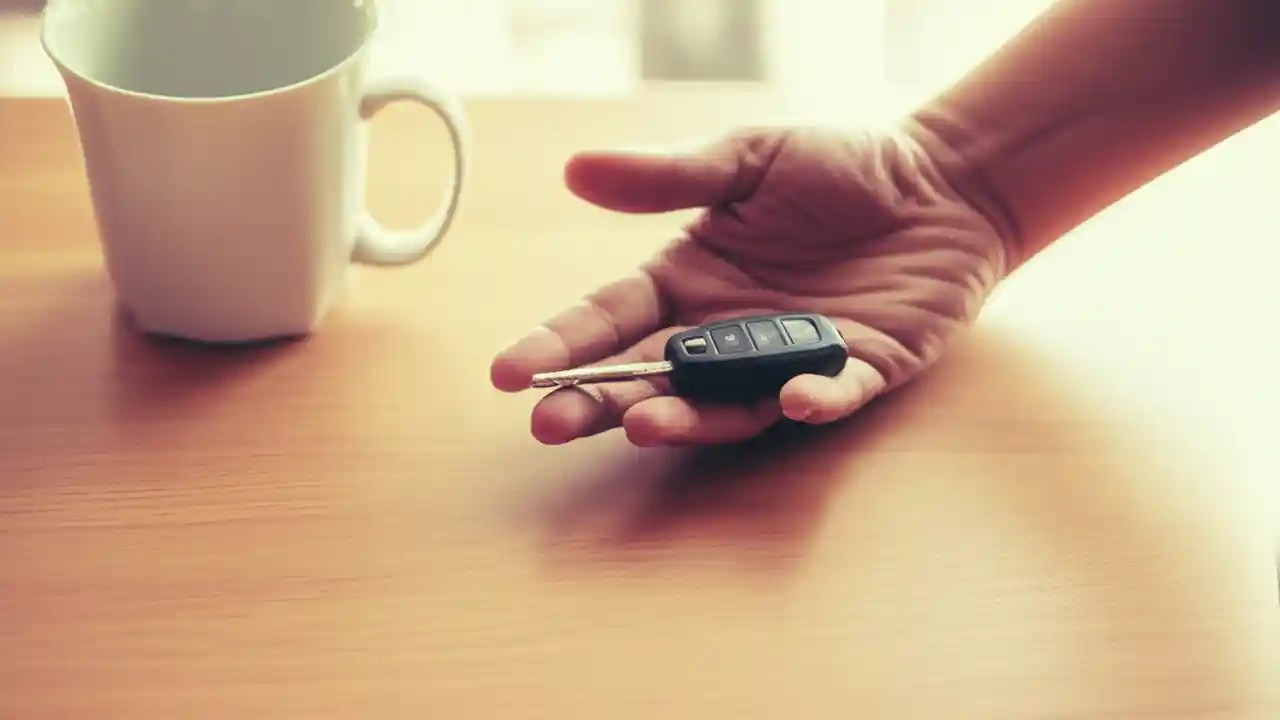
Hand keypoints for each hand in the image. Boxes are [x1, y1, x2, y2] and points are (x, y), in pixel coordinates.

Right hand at [491, 124, 1010, 445]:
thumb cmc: (839, 168)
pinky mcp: (857, 369)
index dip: (558, 345)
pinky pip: (830, 393)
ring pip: (726, 402)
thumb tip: (575, 169)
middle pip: (650, 377)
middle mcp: (728, 331)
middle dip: (598, 402)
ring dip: (686, 418)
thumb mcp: (748, 159)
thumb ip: (668, 176)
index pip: (609, 319)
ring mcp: (788, 357)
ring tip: (642, 421)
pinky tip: (791, 399)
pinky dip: (811, 400)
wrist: (941, 182)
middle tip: (550, 424)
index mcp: (689, 279)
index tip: (507, 372)